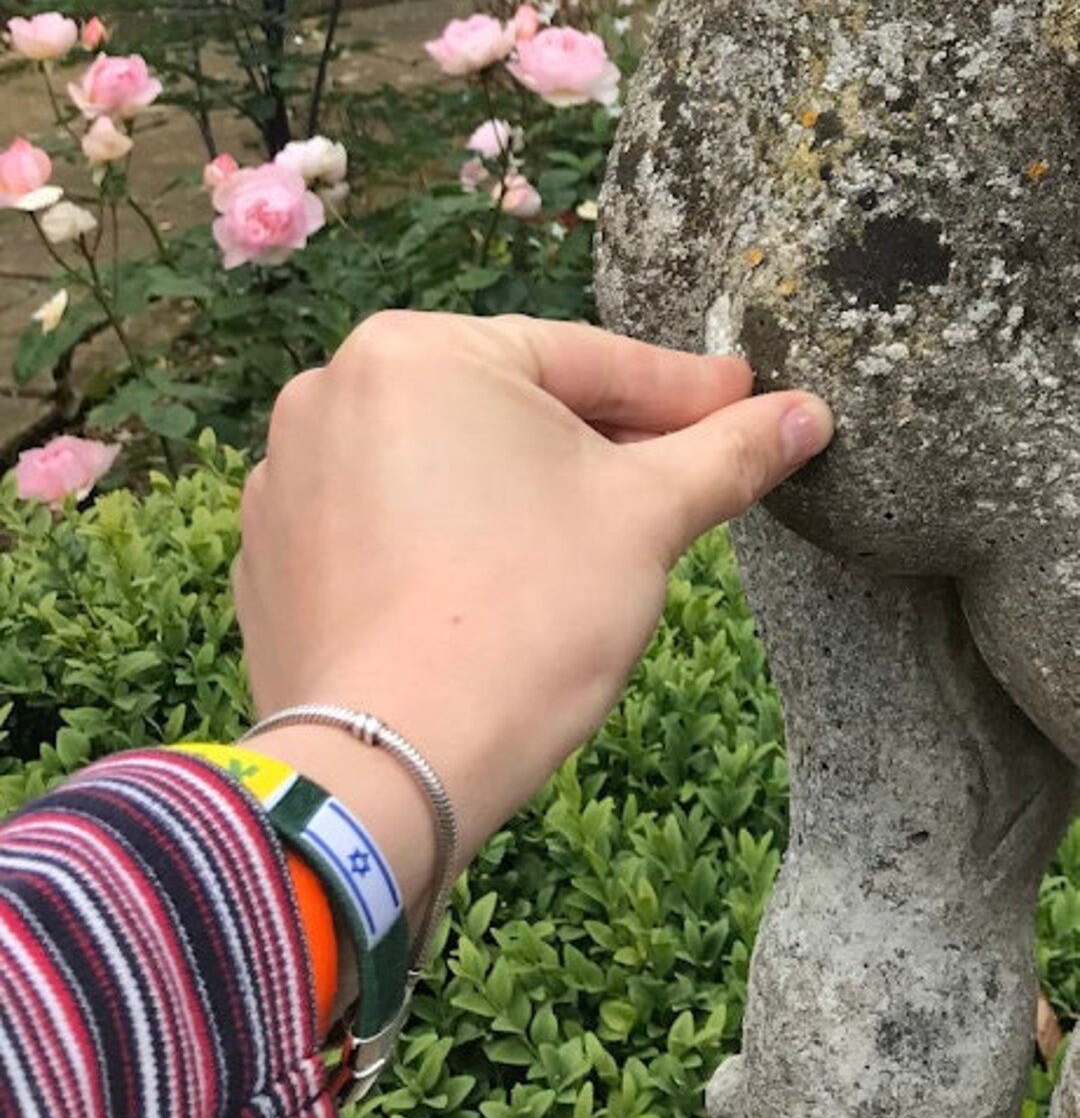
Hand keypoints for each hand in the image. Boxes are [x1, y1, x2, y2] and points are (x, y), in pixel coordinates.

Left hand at [235, 313, 831, 892]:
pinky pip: (383, 527)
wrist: (386, 767)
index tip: (746, 400)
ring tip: (593, 545)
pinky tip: (496, 592)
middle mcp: (331, 391)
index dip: (681, 391)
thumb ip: (725, 452)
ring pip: (441, 468)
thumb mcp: (646, 519)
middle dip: (597, 445)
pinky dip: (443, 546)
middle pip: (505, 409)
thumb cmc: (524, 617)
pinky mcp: (270, 558)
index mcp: (417, 350)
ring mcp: (287, 476)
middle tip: (683, 474)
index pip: (585, 359)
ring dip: (518, 495)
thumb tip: (806, 414)